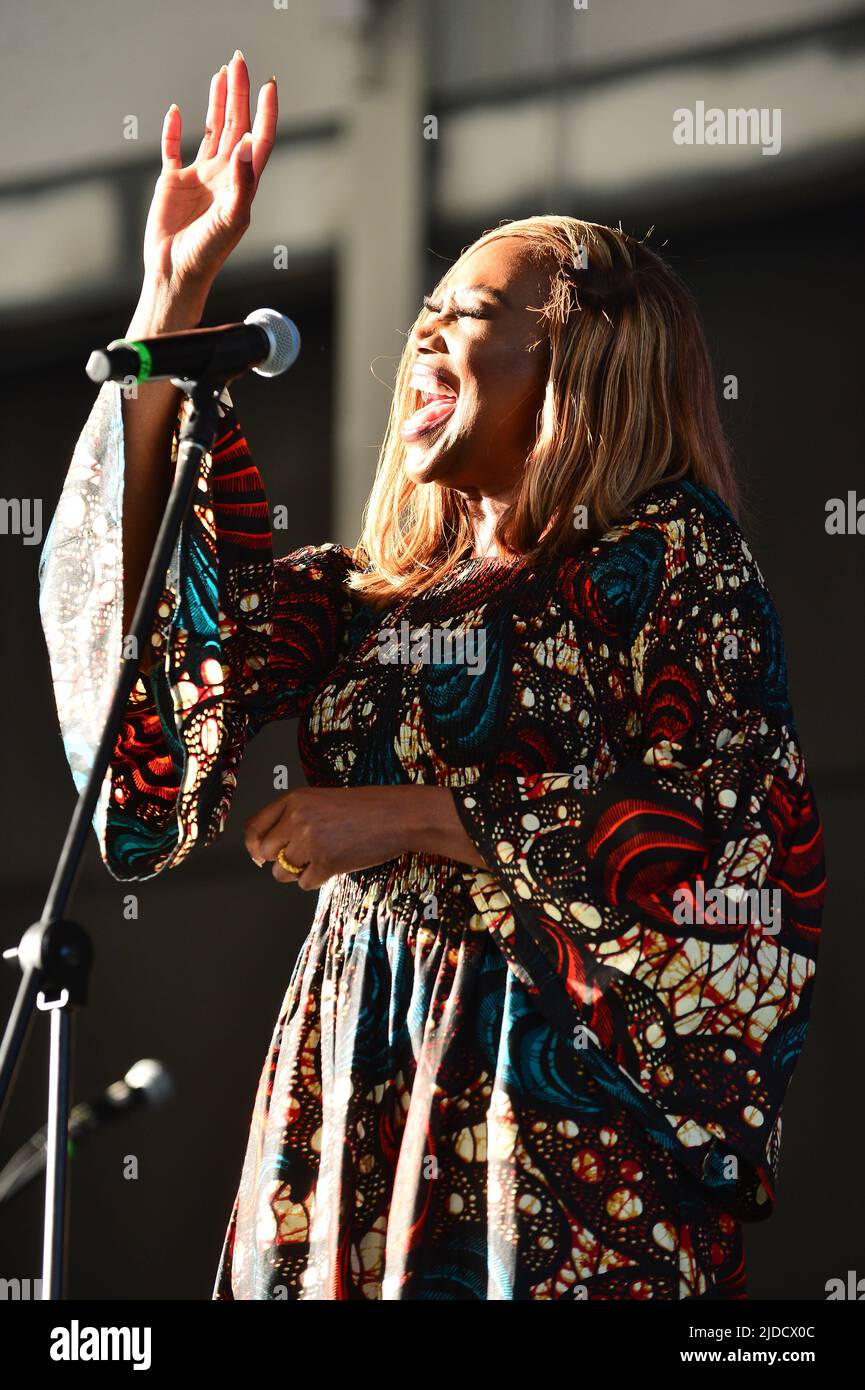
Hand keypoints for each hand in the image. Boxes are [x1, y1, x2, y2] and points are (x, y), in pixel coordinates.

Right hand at [140, 50, 276, 295]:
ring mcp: (199, 178)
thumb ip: (243, 182)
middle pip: (235, 127)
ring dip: (216, 103)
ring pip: (211, 131)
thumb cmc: (208, 253)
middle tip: (239, 62)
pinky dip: (173, 130)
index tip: (268, 85)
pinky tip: (175, 111)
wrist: (176, 273)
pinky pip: (173, 149)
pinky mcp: (172, 183)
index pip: (259, 141)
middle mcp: (223, 177)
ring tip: (221, 74)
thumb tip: (250, 143)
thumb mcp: (231, 218)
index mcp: (242, 184)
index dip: (265, 113)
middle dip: (239, 95)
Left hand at [244, 785, 488, 888]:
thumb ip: (294, 818)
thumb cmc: (366, 807)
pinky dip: (318, 879)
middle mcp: (297, 819)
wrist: (399, 815)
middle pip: (266, 854)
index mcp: (294, 800)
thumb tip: (265, 851)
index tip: (259, 855)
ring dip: (300, 872)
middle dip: (281, 860)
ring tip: (323, 858)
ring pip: (283, 873)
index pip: (254, 827)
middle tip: (304, 857)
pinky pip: (306, 883)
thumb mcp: (322, 800)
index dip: (253, 846)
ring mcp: (310, 842)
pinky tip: (336, 863)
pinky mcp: (326, 863)